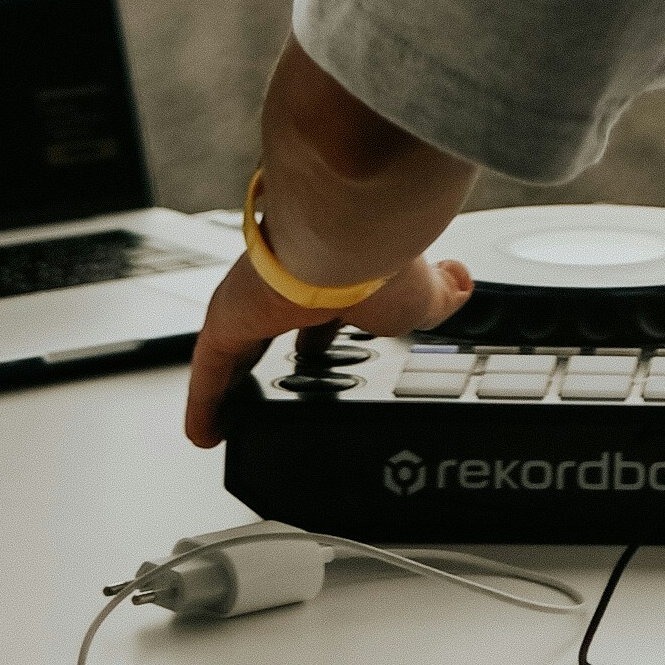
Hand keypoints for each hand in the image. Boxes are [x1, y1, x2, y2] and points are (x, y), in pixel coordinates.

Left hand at [184, 247, 474, 448]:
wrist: (349, 230)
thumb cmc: (384, 250)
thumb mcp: (424, 291)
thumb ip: (442, 292)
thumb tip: (460, 284)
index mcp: (342, 268)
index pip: (329, 301)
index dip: (326, 325)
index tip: (326, 341)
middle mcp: (295, 278)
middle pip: (280, 322)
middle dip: (282, 350)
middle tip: (283, 376)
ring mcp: (258, 296)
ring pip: (239, 346)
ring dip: (237, 381)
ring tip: (234, 415)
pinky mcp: (229, 315)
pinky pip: (209, 370)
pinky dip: (205, 404)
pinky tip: (204, 434)